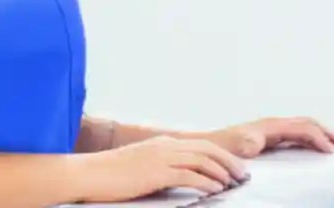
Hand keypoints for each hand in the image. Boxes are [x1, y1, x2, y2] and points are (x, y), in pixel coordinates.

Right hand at [71, 135, 251, 202]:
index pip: (200, 145)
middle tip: (243, 175)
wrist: (90, 173)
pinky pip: (189, 175)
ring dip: (221, 172)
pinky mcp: (156, 172)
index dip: (221, 156)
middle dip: (228, 162)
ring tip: (233, 183)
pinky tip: (215, 190)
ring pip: (202, 160)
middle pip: (207, 150)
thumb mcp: (141, 165)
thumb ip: (161, 166)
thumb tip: (179, 176)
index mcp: (162, 143)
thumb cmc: (112, 174)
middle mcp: (165, 146)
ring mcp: (161, 158)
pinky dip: (206, 182)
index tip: (234, 167)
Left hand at [205, 116, 333, 158]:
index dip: (320, 139)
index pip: (303, 128)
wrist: (211, 146)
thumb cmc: (224, 148)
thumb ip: (250, 143)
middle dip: (327, 132)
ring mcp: (273, 129)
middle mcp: (274, 124)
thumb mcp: (238, 146)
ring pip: (303, 127)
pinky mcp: (270, 137)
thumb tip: (258, 143)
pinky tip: (314, 148)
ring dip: (321, 134)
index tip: (332, 152)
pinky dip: (310, 139)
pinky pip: (296, 134)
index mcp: (271, 125)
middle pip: (308, 123)